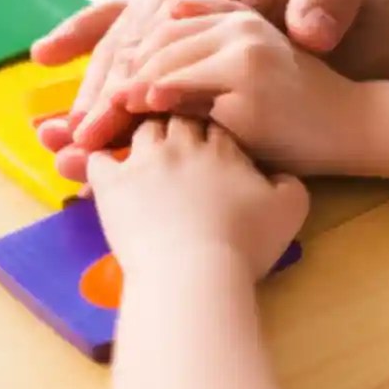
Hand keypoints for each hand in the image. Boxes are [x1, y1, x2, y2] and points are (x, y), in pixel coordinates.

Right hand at [31, 0, 378, 180]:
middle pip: (133, 37)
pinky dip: (82, 33)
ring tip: (61, 132)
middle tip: (78, 143)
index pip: (169, 29)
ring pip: (118, 33)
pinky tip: (46, 55)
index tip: (123, 118)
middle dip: (102, 92)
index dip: (143, 75)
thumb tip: (311, 31)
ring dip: (89, 82)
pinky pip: (117, 11)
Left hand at [88, 118, 308, 280]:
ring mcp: (144, 160)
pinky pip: (98, 157)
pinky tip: (102, 165)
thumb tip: (281, 176)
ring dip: (140, 133)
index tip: (210, 137)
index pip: (215, 120)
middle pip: (176, 116)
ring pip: (139, 128)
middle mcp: (182, 144)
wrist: (196, 271)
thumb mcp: (290, 211)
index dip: (212, 126)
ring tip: (142, 146)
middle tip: (176, 137)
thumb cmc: (245, 243)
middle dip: (175, 120)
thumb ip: (290, 184)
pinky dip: (98, 156)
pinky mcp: (112, 183)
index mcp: (224, 147)